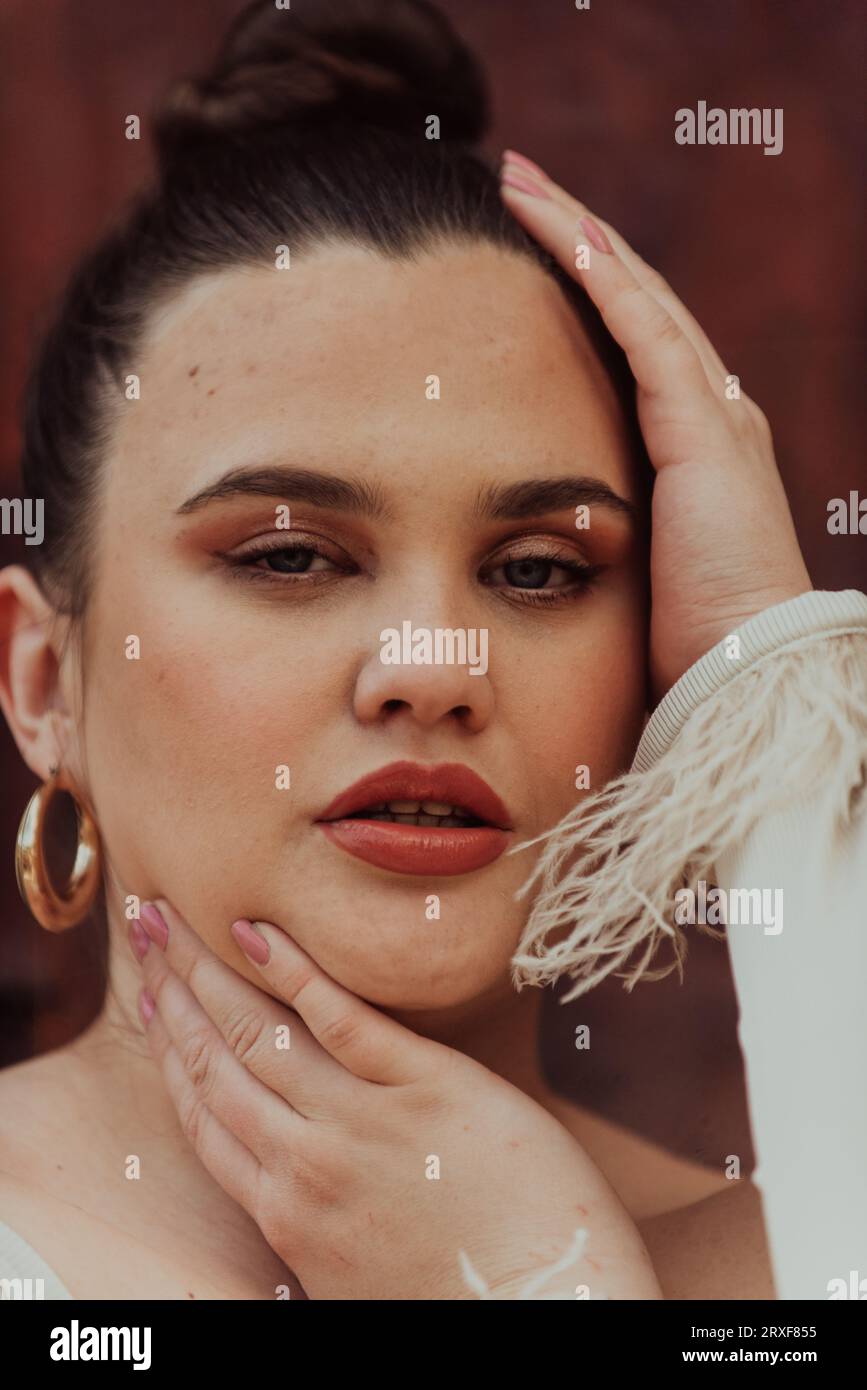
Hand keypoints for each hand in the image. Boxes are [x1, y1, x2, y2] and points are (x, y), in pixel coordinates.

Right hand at [130, 899, 660, 1299]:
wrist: (546, 1317)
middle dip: (174, 992)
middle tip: (148, 933)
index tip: (150, 1002)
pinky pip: (343, 1018)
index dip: (170, 1052)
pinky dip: (295, 972)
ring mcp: (363, 1122)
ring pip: (260, 1034)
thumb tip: (290, 1189)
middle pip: (217, 1063)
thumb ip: (314, 1224)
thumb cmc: (462, 1301)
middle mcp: (306, 1164)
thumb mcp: (357, 1277)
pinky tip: (261, 933)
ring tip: (179, 920)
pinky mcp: (428, 1085)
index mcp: (286, 1214)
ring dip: (211, 972)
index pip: (205, 1116)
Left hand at [499, 151, 812, 699]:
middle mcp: (712, 409)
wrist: (742, 668)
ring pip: (638, 296)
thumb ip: (604, 522)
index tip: (526, 241)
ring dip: (580, 234)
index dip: (583, 283)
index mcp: (694, 440)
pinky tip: (562, 233)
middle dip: (577, 235)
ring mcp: (713, 411)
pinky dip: (603, 278)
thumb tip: (538, 532)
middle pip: (636, 297)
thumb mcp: (635, 559)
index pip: (633, 337)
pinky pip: (646, 332)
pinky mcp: (702, 428)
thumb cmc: (684, 634)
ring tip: (521, 182)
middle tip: (516, 181)